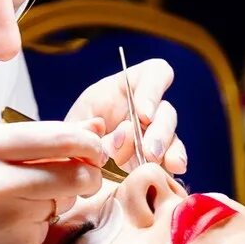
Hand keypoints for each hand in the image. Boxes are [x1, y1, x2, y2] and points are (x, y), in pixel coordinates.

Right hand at [0, 119, 105, 243]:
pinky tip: (9, 229)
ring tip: (27, 204)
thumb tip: (96, 128)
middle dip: (90, 173)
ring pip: (64, 198)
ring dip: (62, 200)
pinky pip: (49, 227)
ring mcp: (7, 215)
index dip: (87, 143)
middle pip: (74, 169)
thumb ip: (33, 143)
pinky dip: (40, 226)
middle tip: (86, 177)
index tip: (94, 149)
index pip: (58, 134)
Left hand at [65, 58, 187, 173]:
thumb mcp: (70, 125)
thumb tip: (109, 146)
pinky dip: (173, 163)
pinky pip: (173, 159)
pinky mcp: (159, 160)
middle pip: (166, 111)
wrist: (72, 165)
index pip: (154, 74)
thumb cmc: (73, 136)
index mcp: (127, 89)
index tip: (143, 114)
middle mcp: (147, 110)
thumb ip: (85, 131)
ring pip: (172, 136)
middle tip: (148, 151)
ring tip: (153, 161)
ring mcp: (155, 136)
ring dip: (166, 149)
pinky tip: (173, 169)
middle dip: (158, 131)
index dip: (153, 90)